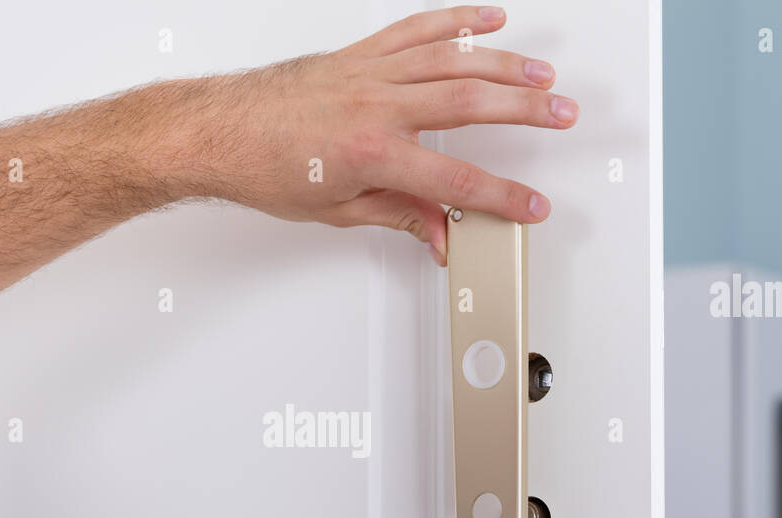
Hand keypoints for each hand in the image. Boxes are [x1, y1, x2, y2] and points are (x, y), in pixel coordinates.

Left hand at [204, 5, 577, 266]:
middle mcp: (376, 105)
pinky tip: (488, 18)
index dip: (499, 198)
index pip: (454, 182)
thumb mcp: (337, 211)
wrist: (218, 132)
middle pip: (469, 105)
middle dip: (525, 112)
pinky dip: (456, 20)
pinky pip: (416, 30)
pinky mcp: (358, 53)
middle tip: (563, 116)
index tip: (529, 207)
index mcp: (372, 154)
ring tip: (543, 76)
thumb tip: (440, 232)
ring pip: (453, 60)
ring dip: (504, 65)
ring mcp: (369, 72)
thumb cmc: (265, 170)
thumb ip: (398, 215)